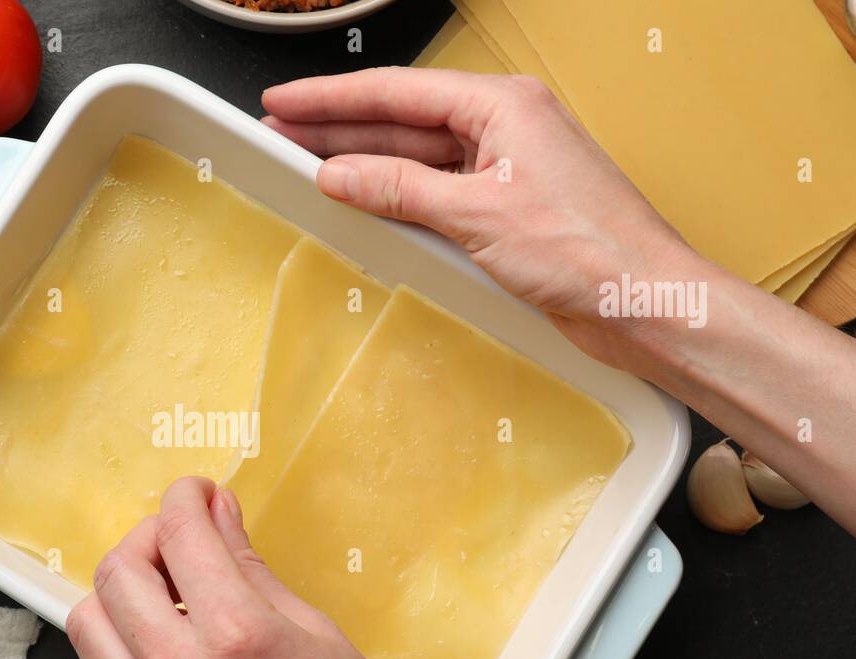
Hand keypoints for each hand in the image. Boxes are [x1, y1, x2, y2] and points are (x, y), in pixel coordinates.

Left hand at [66, 477, 493, 658]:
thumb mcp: (321, 633)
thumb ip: (252, 570)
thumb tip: (219, 519)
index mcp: (240, 639)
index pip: (180, 538)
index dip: (184, 499)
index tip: (197, 494)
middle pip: (117, 575)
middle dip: (147, 537)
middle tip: (184, 535)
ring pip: (91, 625)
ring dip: (122, 589)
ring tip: (169, 585)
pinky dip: (127, 636)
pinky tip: (171, 632)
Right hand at [262, 67, 855, 534]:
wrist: (644, 304)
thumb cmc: (587, 250)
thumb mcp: (477, 214)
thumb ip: (400, 190)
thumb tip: (338, 175)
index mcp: (502, 105)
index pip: (396, 92)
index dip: (331, 97)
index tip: (282, 100)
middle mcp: (503, 129)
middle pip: (401, 121)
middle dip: (336, 128)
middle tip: (277, 132)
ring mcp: (504, 171)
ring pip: (415, 159)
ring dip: (361, 163)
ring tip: (302, 166)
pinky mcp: (506, 212)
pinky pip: (434, 195)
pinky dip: (394, 199)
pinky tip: (360, 203)